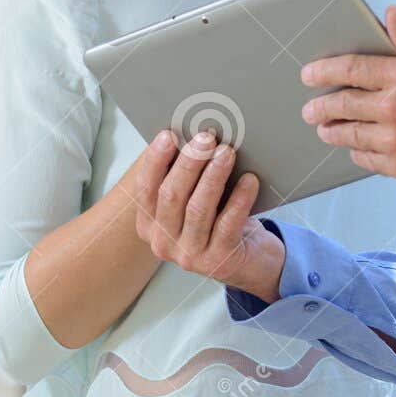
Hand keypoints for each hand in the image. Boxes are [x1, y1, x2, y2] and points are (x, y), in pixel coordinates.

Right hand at [132, 129, 284, 301]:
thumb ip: (186, 176)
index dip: (156, 160)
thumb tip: (191, 136)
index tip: (169, 135)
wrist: (249, 259)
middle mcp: (162, 243)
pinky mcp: (218, 261)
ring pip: (197, 209)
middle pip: (171, 196)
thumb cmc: (219, 218)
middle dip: (189, 162)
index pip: (145, 188)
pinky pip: (228, 224)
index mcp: (149, 224)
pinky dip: (239, 199)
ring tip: (227, 152)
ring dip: (213, 176)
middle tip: (206, 138)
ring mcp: (188, 256)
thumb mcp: (194, 199)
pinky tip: (250, 180)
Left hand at [300, 6, 395, 192]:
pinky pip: (364, 158)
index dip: (324, 70)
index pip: (351, 68)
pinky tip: (355, 147)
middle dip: (320, 106)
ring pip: (348, 135)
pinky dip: (355, 151)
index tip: (308, 74)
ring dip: (332, 131)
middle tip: (310, 109)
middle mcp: (395, 108)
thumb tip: (389, 14)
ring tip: (325, 128)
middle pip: (341, 104)